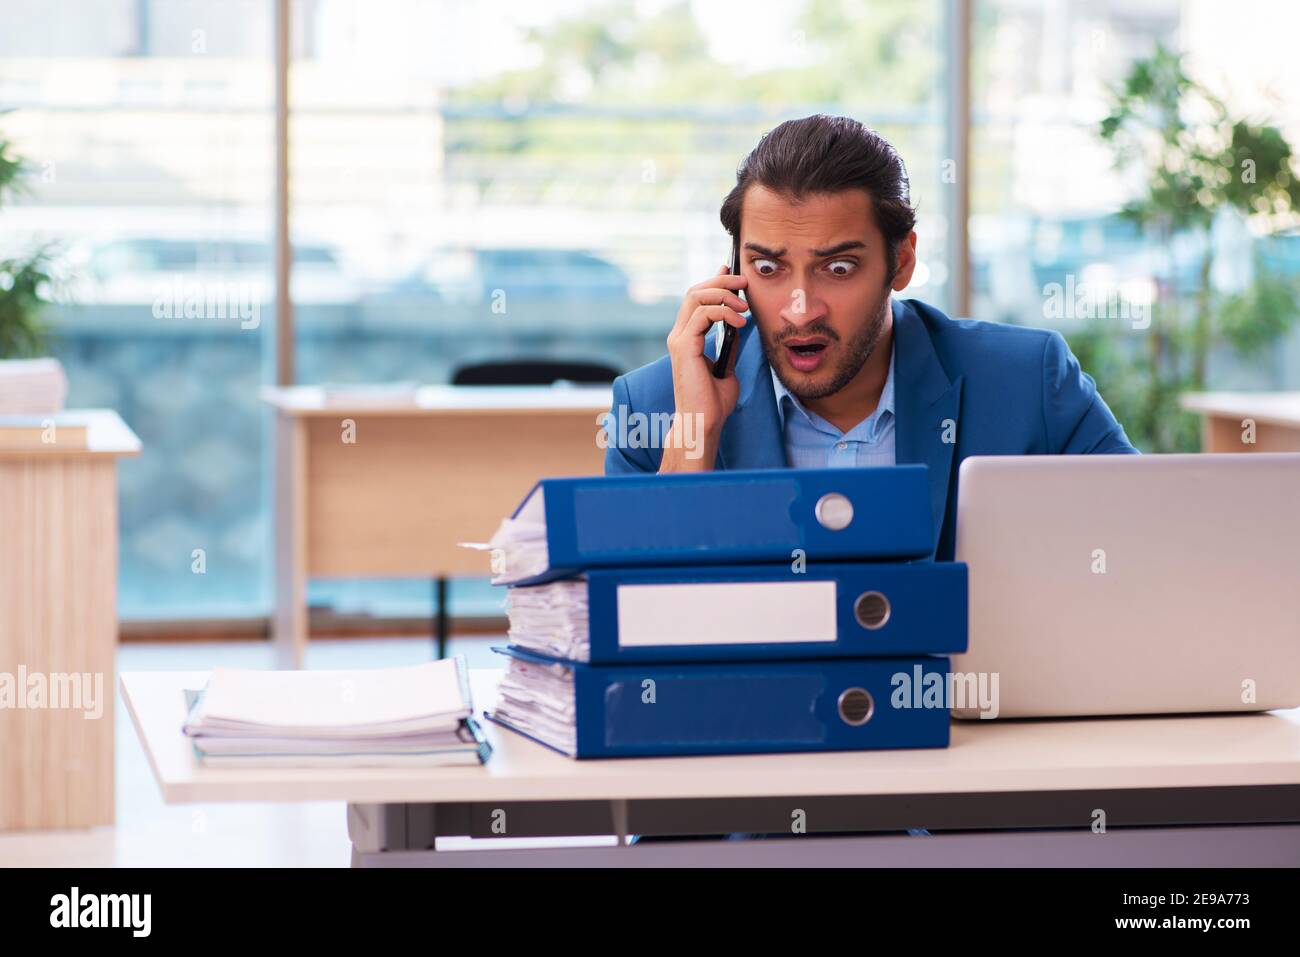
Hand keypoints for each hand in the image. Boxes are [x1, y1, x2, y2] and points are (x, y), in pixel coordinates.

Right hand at [666, 263, 747, 427]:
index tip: (732, 272)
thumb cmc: (713, 403)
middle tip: (744, 282)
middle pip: (695, 291)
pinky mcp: (684, 346)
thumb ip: (729, 346)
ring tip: (744, 306)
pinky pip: (703, 314)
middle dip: (721, 281)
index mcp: (687, 339)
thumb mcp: (727, 368)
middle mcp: (679, 335)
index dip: (714, 281)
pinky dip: (724, 312)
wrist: (704, 423)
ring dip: (724, 294)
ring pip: (696, 296)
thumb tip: (739, 327)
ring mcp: (679, 339)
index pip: (696, 299)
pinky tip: (740, 322)